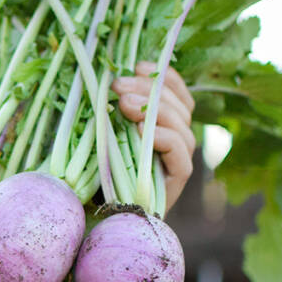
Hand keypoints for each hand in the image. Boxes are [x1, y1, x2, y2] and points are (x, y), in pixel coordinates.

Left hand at [112, 62, 195, 213]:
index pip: (178, 96)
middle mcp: (177, 143)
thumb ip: (115, 113)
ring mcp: (178, 161)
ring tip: (125, 105)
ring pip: (182, 127)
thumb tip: (110, 81)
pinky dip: (163, 138)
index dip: (164, 77)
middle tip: (118, 85)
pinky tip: (141, 131)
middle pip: (178, 107)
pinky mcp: (176, 180)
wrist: (100, 216)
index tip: (138, 65)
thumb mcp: (104, 136)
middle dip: (149, 90)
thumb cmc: (99, 175)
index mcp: (166, 127)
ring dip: (154, 110)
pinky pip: (180, 154)